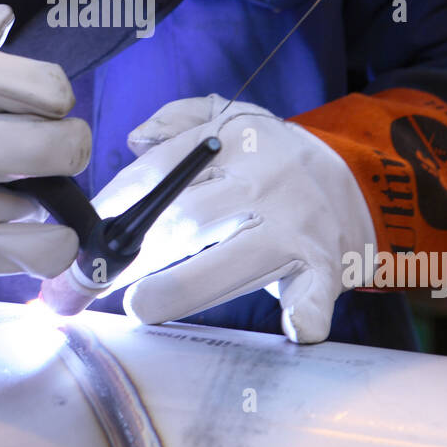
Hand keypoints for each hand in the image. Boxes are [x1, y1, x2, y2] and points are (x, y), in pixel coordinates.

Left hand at [75, 94, 375, 342]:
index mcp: (233, 143)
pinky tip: (294, 328)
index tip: (87, 232)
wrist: (359, 182)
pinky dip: (307, 311)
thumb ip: (179, 120)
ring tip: (141, 307)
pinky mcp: (325, 266)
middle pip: (188, 220)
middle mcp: (262, 183)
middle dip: (136, 254)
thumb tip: (134, 138)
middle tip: (96, 281)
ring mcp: (294, 227)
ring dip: (184, 288)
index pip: (162, 171)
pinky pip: (314, 290)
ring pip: (233, 261)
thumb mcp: (234, 118)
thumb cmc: (275, 159)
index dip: (118, 202)